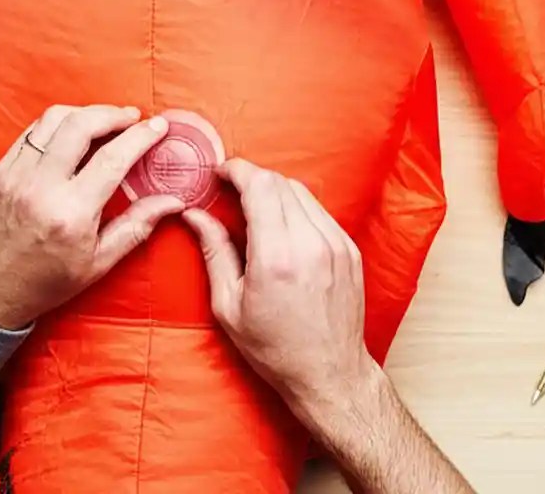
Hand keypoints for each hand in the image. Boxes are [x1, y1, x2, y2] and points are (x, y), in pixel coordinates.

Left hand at [0, 105, 183, 329]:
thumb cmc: (46, 282)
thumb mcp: (98, 263)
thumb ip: (137, 226)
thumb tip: (172, 201)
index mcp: (70, 214)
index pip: (112, 159)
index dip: (140, 137)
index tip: (158, 126)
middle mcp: (40, 188)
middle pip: (80, 125)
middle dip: (112, 114)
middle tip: (131, 118)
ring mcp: (15, 176)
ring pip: (51, 120)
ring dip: (83, 113)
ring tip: (103, 122)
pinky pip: (29, 133)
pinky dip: (55, 126)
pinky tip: (70, 134)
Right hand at [187, 159, 474, 493]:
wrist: (329, 373)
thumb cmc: (274, 348)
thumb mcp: (228, 306)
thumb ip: (214, 251)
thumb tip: (194, 214)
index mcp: (276, 257)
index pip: (259, 185)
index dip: (236, 170)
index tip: (219, 173)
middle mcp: (310, 244)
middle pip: (280, 182)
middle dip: (251, 178)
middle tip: (230, 191)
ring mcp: (336, 245)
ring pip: (301, 192)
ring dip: (274, 191)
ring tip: (254, 209)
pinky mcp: (350, 250)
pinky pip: (319, 211)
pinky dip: (296, 208)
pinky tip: (281, 228)